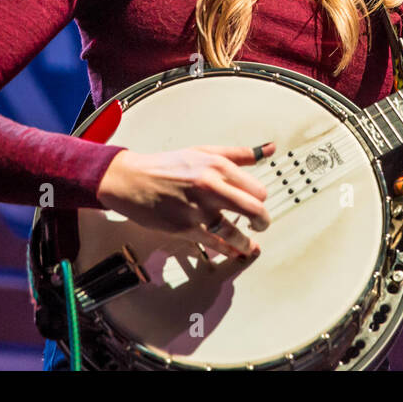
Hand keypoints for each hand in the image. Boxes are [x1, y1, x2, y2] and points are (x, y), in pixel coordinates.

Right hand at [96, 142, 275, 258]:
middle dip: (263, 222)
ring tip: (249, 244)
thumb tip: (270, 149)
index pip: (257, 189)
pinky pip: (215, 245)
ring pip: (236, 233)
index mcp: (218, 166)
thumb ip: (239, 154)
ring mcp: (198, 210)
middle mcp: (211, 187)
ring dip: (246, 243)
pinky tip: (234, 252)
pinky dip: (228, 251)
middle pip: (254, 209)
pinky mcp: (185, 228)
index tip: (258, 203)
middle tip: (260, 225)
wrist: (132, 180)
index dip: (261, 200)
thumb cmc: (168, 166)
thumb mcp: (204, 151)